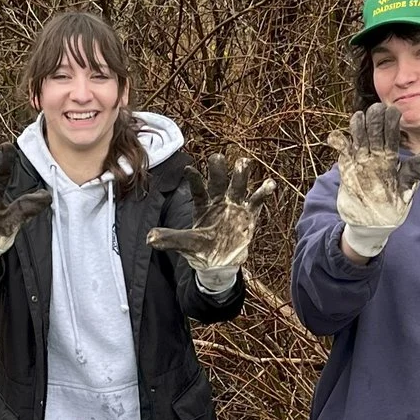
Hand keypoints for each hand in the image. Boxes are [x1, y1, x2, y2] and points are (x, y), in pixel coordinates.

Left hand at [147, 153, 271, 276]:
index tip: (188, 168)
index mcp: (202, 205)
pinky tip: (269, 184)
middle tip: (218, 156)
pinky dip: (263, 193)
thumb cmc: (201, 250)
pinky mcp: (249, 215)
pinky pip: (256, 202)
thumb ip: (170, 239)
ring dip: (241, 175)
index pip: (197, 189)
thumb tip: (149, 238)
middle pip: (219, 182)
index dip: (194, 179)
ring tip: (244, 161)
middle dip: (218, 170)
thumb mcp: (185, 244)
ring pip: (238, 187)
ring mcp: (235, 206)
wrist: (220, 264)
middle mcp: (219, 201)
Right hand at [330, 103, 419, 258]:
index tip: (394, 112)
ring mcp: (360, 159)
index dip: (392, 122)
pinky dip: (338, 142)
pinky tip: (336, 138)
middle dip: (375, 119)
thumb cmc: (393, 204)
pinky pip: (342, 150)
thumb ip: (414, 172)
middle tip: (376, 109)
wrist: (372, 222)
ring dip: (358, 126)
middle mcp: (375, 154)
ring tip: (359, 118)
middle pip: (374, 130)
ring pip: (358, 136)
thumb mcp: (406, 188)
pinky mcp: (347, 166)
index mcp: (390, 157)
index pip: (391, 134)